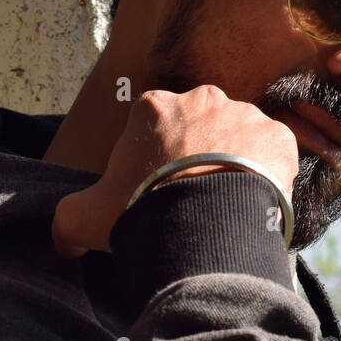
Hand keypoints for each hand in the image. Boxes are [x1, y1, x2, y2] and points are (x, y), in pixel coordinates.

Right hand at [51, 85, 299, 257]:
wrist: (204, 223)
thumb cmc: (142, 210)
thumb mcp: (86, 216)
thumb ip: (67, 219)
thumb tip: (62, 241)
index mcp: (154, 106)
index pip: (153, 127)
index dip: (154, 160)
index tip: (157, 189)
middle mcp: (202, 99)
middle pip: (199, 128)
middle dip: (198, 156)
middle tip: (195, 198)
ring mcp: (244, 114)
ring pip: (239, 138)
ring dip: (236, 163)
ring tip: (227, 203)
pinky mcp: (278, 136)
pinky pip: (273, 153)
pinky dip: (268, 173)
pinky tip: (256, 200)